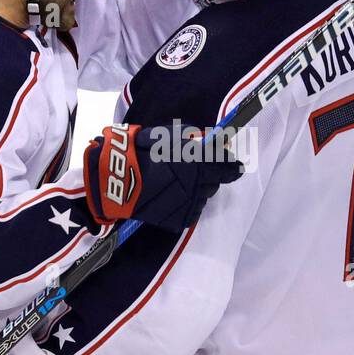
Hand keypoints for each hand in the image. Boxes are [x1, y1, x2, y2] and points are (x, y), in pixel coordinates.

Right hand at [84, 123, 243, 232]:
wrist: (118, 181)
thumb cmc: (143, 151)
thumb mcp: (171, 134)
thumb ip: (196, 139)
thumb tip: (214, 144)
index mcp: (200, 163)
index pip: (229, 166)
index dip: (233, 165)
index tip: (235, 165)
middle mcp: (200, 185)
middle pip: (216, 183)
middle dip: (210, 176)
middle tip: (194, 170)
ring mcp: (190, 204)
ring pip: (204, 197)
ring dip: (197, 190)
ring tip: (177, 184)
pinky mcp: (180, 220)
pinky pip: (191, 211)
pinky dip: (186, 204)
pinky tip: (171, 197)